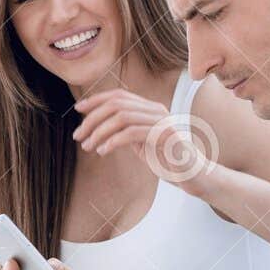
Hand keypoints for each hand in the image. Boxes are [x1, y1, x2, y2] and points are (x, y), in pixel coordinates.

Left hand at [73, 88, 214, 189]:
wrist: (191, 174)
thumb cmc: (165, 159)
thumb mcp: (141, 141)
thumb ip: (125, 130)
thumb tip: (97, 126)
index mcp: (149, 108)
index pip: (119, 95)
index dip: (96, 100)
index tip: (78, 109)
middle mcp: (155, 109)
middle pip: (116, 104)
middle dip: (92, 119)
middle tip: (78, 136)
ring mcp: (161, 121)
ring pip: (121, 117)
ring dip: (99, 132)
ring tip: (88, 147)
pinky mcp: (164, 136)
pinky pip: (131, 133)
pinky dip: (112, 141)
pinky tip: (103, 151)